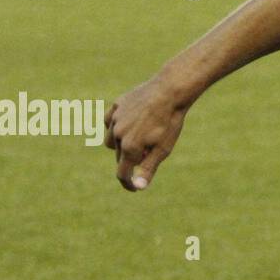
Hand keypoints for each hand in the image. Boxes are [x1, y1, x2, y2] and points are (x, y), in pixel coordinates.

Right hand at [106, 77, 187, 191]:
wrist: (169, 91)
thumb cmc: (169, 123)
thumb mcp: (163, 149)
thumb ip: (148, 169)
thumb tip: (138, 187)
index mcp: (129, 148)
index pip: (122, 174)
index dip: (128, 184)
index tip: (134, 187)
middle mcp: (117, 135)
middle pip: (120, 157)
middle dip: (132, 159)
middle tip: (150, 152)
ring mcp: (115, 119)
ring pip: (111, 140)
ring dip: (121, 144)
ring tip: (139, 138)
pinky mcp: (116, 106)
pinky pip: (110, 122)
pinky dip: (116, 128)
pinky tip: (128, 125)